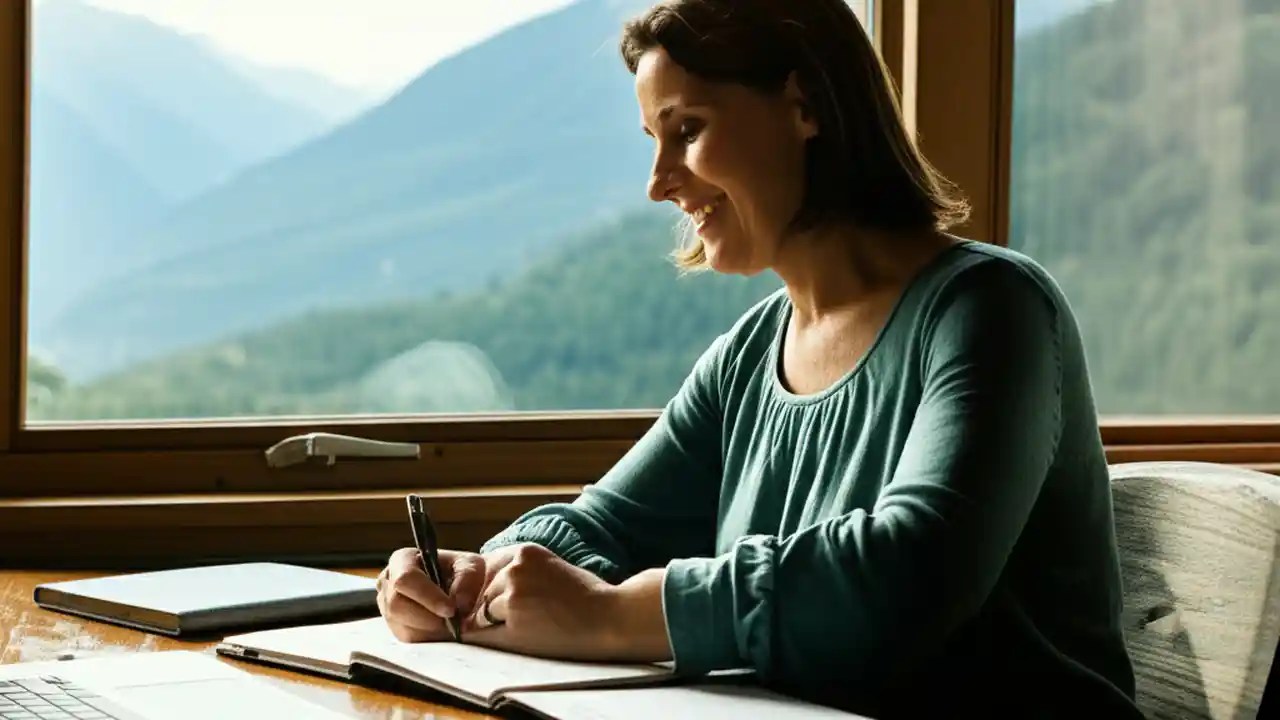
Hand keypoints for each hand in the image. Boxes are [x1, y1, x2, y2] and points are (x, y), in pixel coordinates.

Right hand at [376, 546, 484, 642]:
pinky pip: (408, 640)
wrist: (466, 588)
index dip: (427, 597)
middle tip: (454, 622)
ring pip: (403, 627)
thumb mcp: (471, 565)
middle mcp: (388, 583)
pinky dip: (430, 639)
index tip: (451, 609)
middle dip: (429, 618)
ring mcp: (387, 607)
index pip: (405, 579)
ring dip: (432, 631)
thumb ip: (466, 579)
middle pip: (397, 606)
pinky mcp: (395, 628)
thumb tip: (459, 602)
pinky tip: (444, 630)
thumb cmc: (464, 572)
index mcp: (402, 560)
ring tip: (452, 625)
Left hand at [462, 543, 633, 660]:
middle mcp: (515, 566)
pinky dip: (496, 639)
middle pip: (482, 593)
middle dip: (496, 609)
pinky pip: (483, 632)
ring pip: (481, 613)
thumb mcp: (551, 570)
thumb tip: (485, 595)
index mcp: (526, 551)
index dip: (495, 592)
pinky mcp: (514, 615)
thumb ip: (521, 575)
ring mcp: (513, 590)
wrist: (610, 618)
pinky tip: (524, 637)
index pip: (488, 570)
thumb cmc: (588, 600)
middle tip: (532, 618)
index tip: (509, 605)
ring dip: (498, 625)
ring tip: (534, 626)